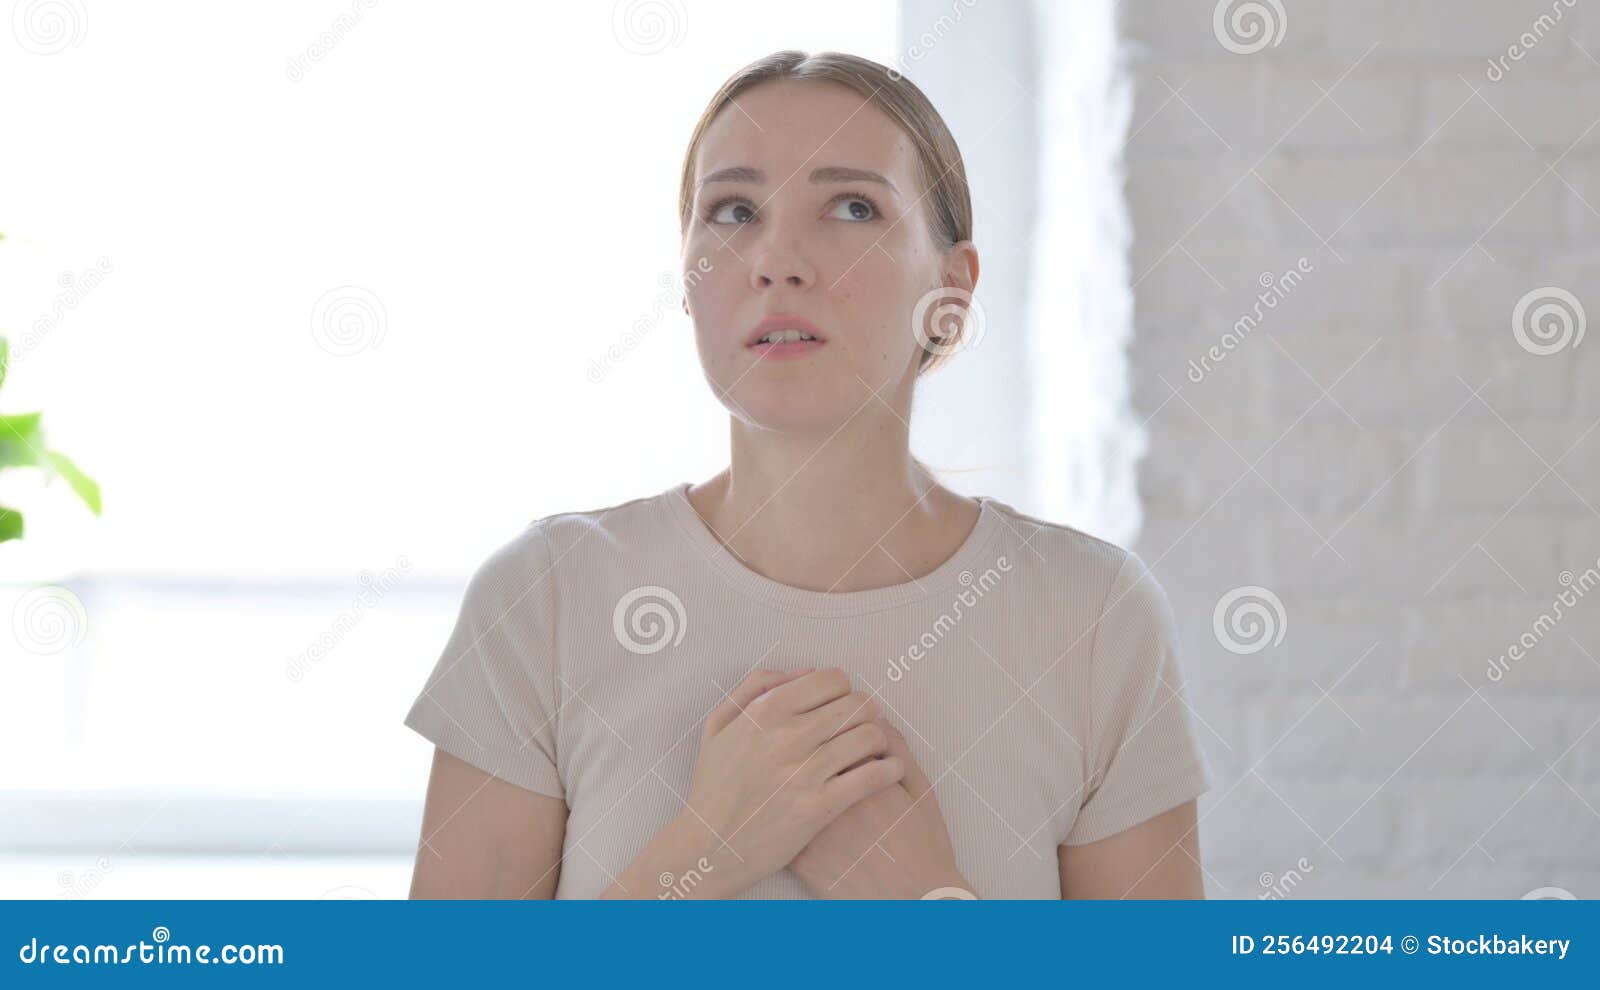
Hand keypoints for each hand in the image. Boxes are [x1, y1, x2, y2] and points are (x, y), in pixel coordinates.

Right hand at [675, 667, 906, 893]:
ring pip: (869, 735)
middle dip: (866, 712)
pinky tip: (891, 771)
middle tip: (864, 726)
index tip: (842, 705)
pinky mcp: (820, 807)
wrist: (709, 848)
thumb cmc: (713, 787)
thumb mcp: (719, 725)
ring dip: (879, 739)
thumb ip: (756, 687)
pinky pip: (872, 776)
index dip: (844, 689)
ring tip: (876, 750)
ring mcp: (805, 772)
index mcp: (766, 710)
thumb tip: (805, 671)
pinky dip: (890, 769)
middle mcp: (788, 735)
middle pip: (856, 704)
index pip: (833, 679)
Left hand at [791, 716, 974, 898]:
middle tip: (819, 753)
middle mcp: (831, 800)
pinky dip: (782, 811)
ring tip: (802, 778)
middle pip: (804, 756)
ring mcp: (812, 831)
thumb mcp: (920, 789)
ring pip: (785, 786)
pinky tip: (793, 809)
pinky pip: (779, 823)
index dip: (834, 728)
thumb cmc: (924, 846)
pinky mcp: (801, 859)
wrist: (916, 901)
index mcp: (861, 776)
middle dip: (809, 748)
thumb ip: (898, 748)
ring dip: (790, 776)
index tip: (838, 732)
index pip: (832, 731)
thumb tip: (875, 719)